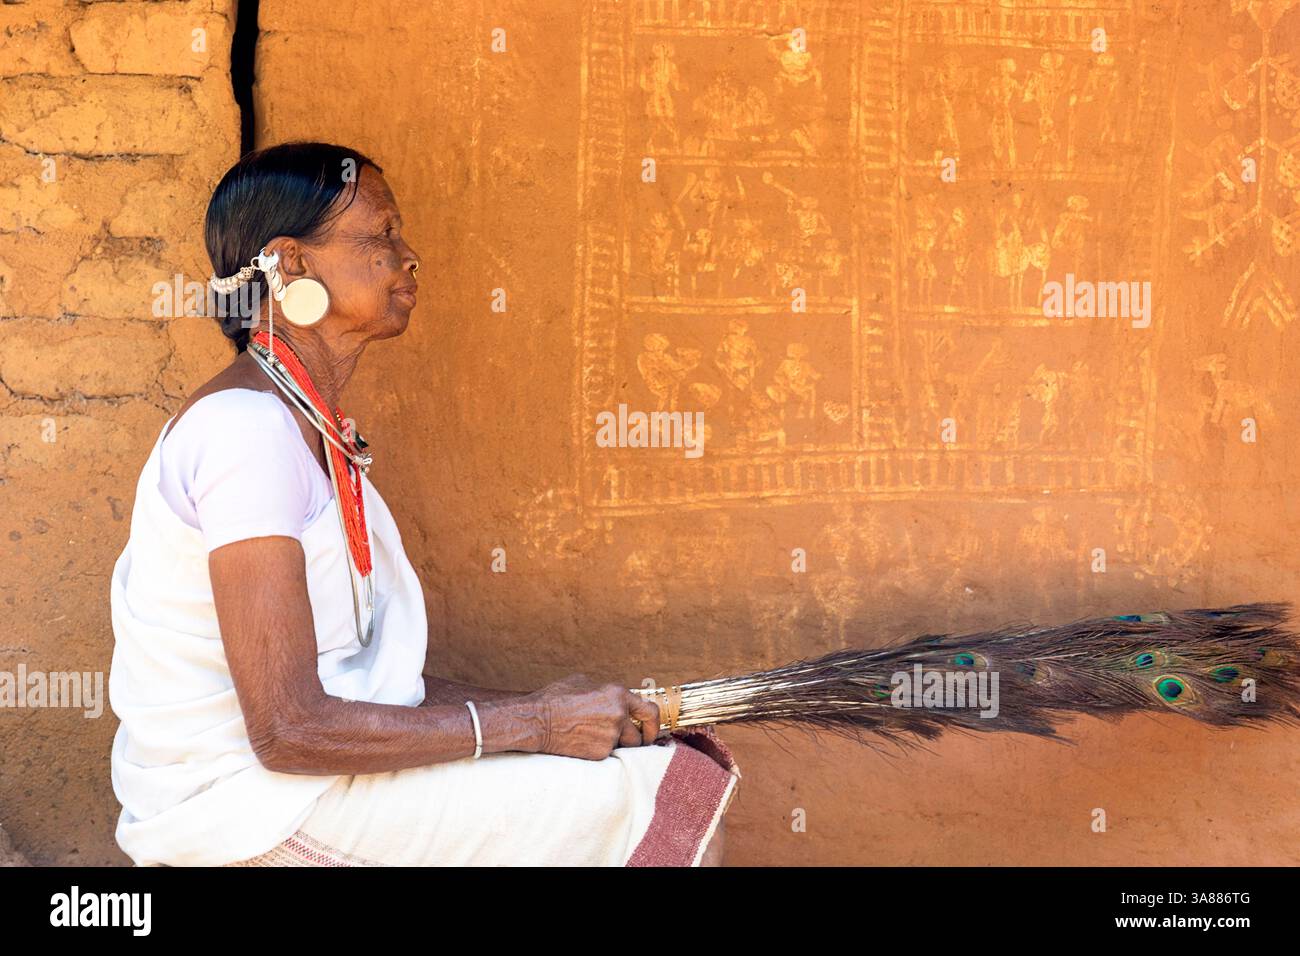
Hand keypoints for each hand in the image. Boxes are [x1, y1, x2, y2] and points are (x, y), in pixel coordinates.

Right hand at [531, 673, 661, 759]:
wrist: (538, 721)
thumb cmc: (556, 699)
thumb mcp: (584, 683)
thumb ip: (606, 692)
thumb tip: (617, 700)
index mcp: (617, 695)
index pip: (650, 711)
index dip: (654, 725)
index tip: (650, 732)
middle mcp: (618, 715)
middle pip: (637, 736)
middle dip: (632, 741)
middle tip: (623, 741)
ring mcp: (610, 735)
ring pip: (622, 747)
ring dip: (614, 744)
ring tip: (594, 737)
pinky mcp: (600, 753)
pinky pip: (607, 754)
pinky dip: (599, 751)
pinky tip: (582, 743)